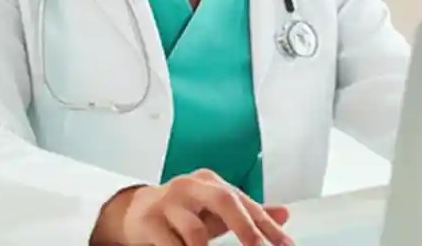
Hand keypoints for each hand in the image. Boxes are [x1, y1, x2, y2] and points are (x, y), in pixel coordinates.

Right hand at [91, 169, 292, 245]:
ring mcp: (168, 201)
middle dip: (245, 228)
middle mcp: (192, 186)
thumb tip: (285, 214)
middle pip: (224, 201)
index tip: (286, 245)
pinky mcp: (149, 220)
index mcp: (212, 182)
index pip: (246, 203)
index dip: (268, 226)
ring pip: (195, 230)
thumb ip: (248, 213)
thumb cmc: (183, 212)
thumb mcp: (216, 211)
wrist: (136, 212)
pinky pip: (170, 243)